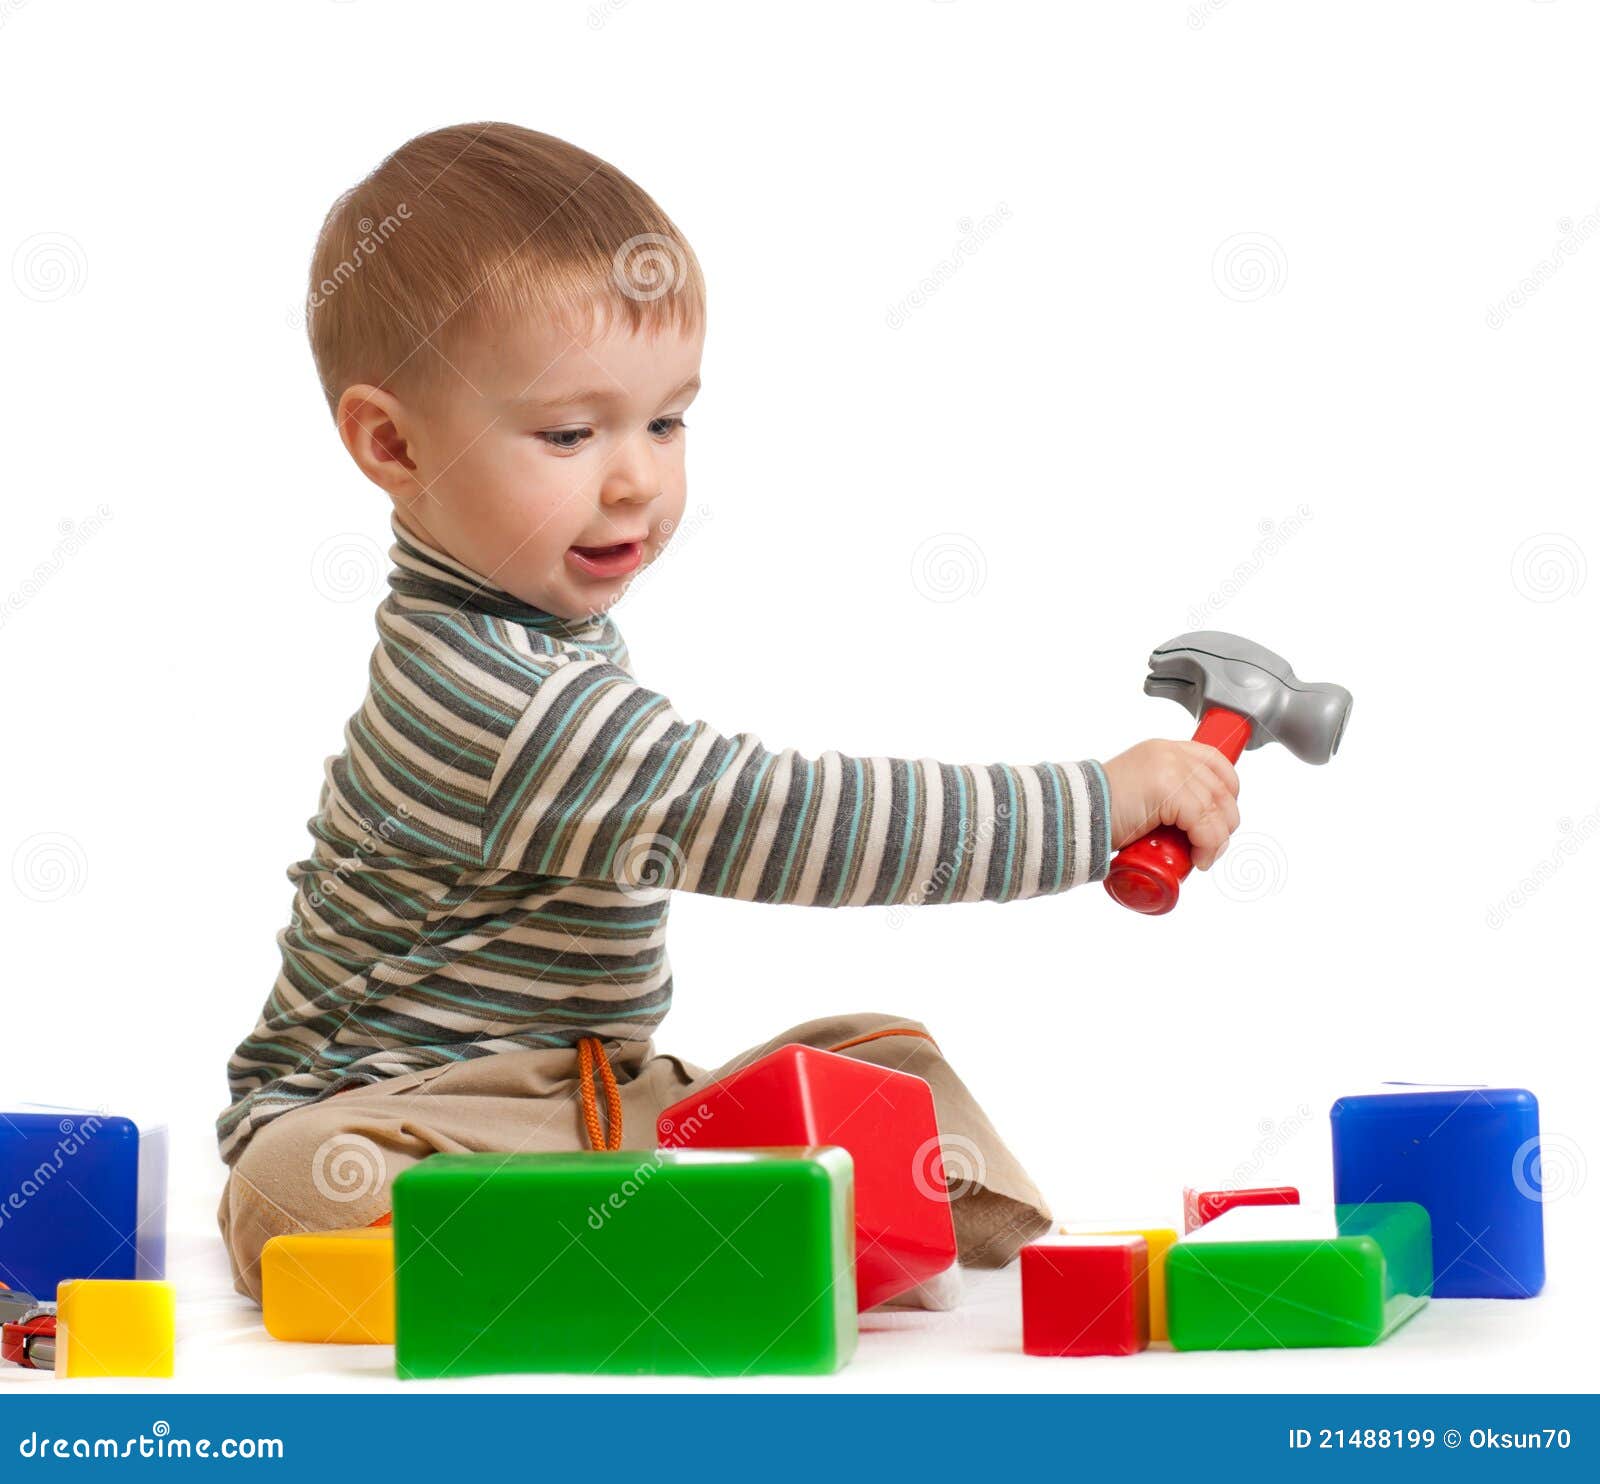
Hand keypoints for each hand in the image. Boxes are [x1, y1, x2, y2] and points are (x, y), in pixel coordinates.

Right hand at [1100, 739, 1240, 870]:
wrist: (1069, 817)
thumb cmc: (1098, 814)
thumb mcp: (1140, 796)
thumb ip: (1165, 798)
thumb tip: (1194, 826)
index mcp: (1163, 750)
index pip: (1214, 762)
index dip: (1228, 792)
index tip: (1220, 819)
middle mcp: (1170, 753)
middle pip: (1222, 789)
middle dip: (1224, 823)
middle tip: (1209, 847)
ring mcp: (1170, 768)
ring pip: (1217, 809)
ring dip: (1215, 841)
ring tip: (1200, 858)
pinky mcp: (1168, 788)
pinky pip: (1205, 823)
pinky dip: (1207, 846)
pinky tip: (1196, 859)